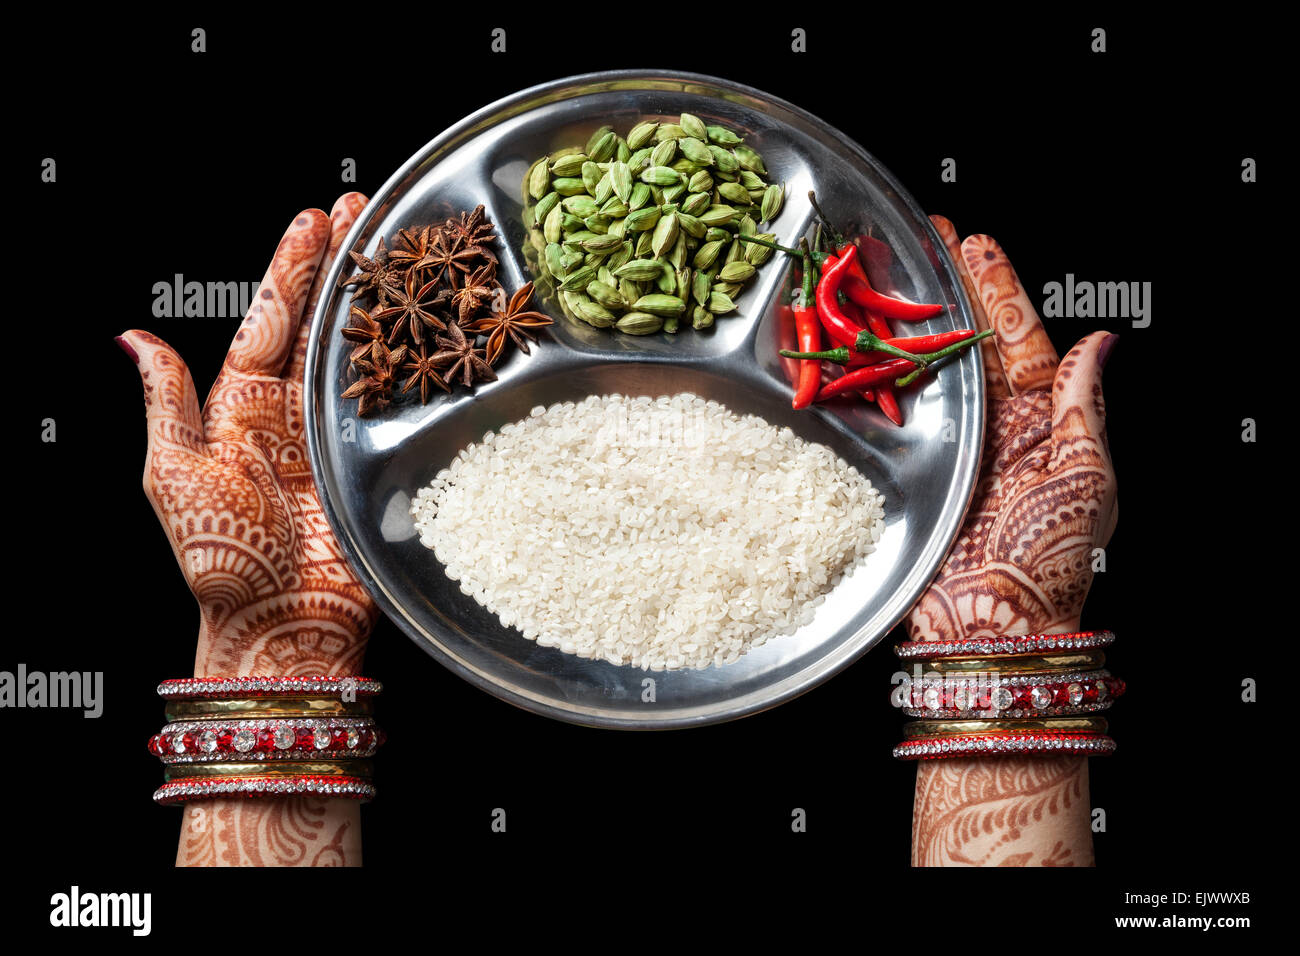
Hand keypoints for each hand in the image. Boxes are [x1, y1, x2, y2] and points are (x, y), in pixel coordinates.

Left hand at [119, 194, 377, 677]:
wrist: (280, 623)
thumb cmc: (220, 560)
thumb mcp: (174, 476)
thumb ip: (165, 403)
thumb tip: (131, 338)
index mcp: (241, 406)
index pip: (269, 320)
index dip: (290, 268)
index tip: (312, 218)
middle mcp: (293, 412)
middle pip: (320, 322)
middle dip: (340, 265)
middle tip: (362, 209)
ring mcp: (339, 435)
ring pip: (360, 351)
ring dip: (378, 300)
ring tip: (398, 247)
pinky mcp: (379, 462)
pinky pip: (396, 401)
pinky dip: (414, 360)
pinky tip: (432, 323)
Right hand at [904, 217, 1117, 867]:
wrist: (990, 632)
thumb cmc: (1050, 567)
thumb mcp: (1087, 482)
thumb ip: (1086, 410)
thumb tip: (1102, 345)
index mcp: (1040, 424)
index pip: (1019, 340)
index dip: (997, 291)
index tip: (976, 246)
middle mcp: (987, 430)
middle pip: (963, 344)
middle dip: (942, 291)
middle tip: (920, 239)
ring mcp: (941, 450)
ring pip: (918, 370)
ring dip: (899, 322)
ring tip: (880, 276)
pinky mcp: (900, 474)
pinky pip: (881, 415)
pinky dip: (864, 378)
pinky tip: (847, 343)